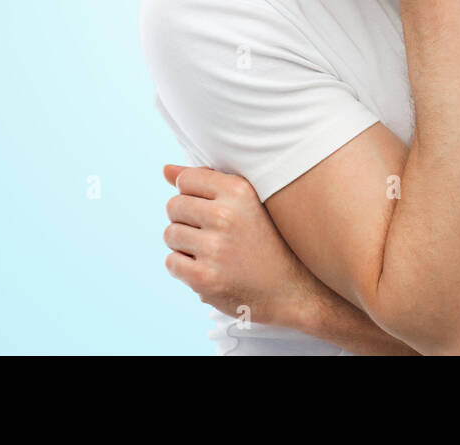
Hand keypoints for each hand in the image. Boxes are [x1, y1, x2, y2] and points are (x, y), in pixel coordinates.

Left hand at [162, 164, 320, 330]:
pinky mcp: (205, 278)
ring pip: (170, 234)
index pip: (186, 179)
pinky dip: (184, 267)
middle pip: (173, 206)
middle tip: (211, 233)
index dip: (193, 194)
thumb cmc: (269, 241)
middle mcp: (226, 216)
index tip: (210, 210)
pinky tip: (208, 268)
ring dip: (184, 244)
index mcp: (239, 190)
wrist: (293, 290)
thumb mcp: (248, 202)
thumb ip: (207, 181)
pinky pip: (172, 263)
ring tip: (211, 251)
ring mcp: (215, 248)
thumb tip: (165, 169)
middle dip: (186, 219)